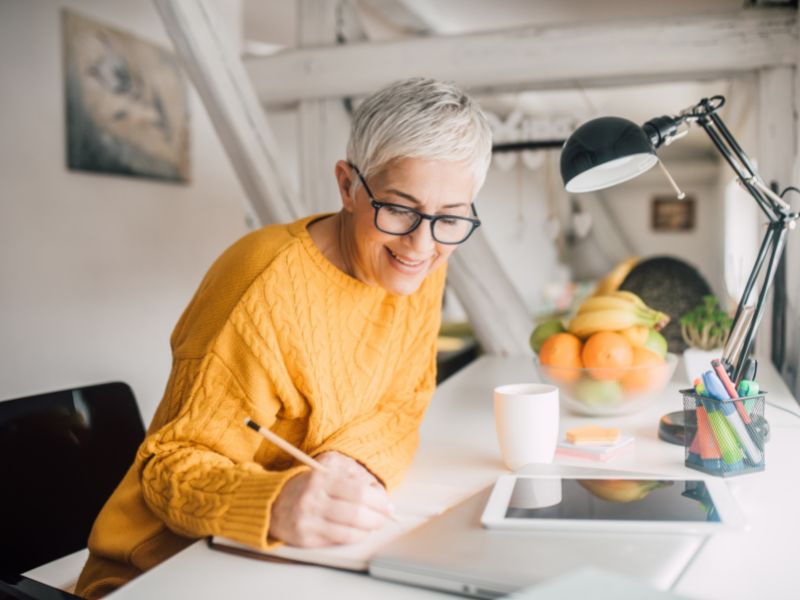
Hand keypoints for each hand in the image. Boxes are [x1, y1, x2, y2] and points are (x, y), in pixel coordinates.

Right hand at [269, 452, 393, 546]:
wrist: (273, 503)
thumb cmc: (307, 485)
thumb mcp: (326, 470)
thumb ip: (352, 476)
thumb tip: (379, 492)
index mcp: (320, 479)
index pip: (359, 492)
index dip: (379, 501)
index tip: (389, 505)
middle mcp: (313, 500)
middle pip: (357, 513)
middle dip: (378, 517)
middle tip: (385, 517)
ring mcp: (309, 521)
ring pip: (350, 530)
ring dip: (369, 529)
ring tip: (374, 524)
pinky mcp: (306, 539)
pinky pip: (339, 540)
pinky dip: (356, 536)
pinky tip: (360, 531)